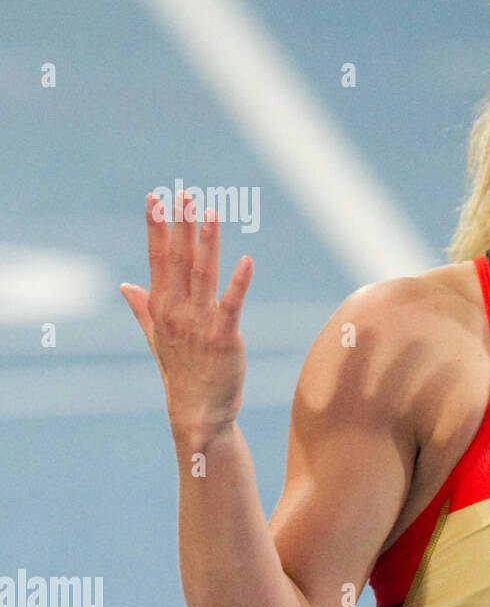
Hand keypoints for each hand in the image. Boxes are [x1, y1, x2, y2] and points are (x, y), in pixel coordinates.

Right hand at [120, 191, 252, 448]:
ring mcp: (199, 324)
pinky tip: (246, 260)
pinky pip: (231, 305)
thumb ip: (143, 309)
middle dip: (181, 226)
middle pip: (178, 261)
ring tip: (211, 212)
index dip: (156, 228)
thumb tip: (125, 286)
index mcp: (161, 308)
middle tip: (184, 194)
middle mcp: (176, 312)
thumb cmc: (181, 373)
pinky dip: (238, 283)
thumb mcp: (157, 337)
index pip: (156, 260)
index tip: (154, 198)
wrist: (196, 413)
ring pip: (203, 275)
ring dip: (207, 243)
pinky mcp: (224, 337)